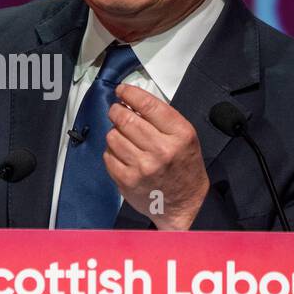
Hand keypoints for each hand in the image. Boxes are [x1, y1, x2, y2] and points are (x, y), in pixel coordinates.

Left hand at [104, 83, 209, 229]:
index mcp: (180, 134)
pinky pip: (108, 155)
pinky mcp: (127, 181)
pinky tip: (122, 153)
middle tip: (116, 110)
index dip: (130, 93)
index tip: (121, 91)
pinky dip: (112, 151)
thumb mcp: (184, 137)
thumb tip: (131, 101)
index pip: (148, 105)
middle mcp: (162, 150)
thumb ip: (161, 117)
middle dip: (116, 110)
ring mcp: (143, 167)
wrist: (185, 203)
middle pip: (126, 118)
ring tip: (123, 135)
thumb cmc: (184, 166)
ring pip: (113, 136)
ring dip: (114, 132)